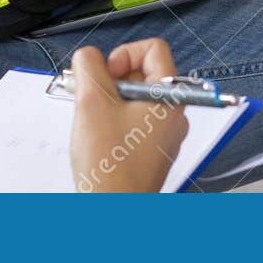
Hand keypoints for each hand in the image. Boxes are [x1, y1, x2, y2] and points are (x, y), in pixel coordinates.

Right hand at [69, 38, 189, 191]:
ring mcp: (164, 134)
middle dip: (111, 79)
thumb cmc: (110, 164)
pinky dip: (114, 120)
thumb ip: (88, 67)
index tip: (105, 75)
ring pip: (135, 98)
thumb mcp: (92, 103)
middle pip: (143, 73)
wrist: (114, 213)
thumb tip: (88, 56)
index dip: (124, 54)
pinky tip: (97, 137)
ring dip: (109, 101)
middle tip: (90, 97)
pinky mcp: (151, 152)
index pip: (154, 48)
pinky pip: (134, 121)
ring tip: (91, 119)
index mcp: (171, 96)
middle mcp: (174, 113)